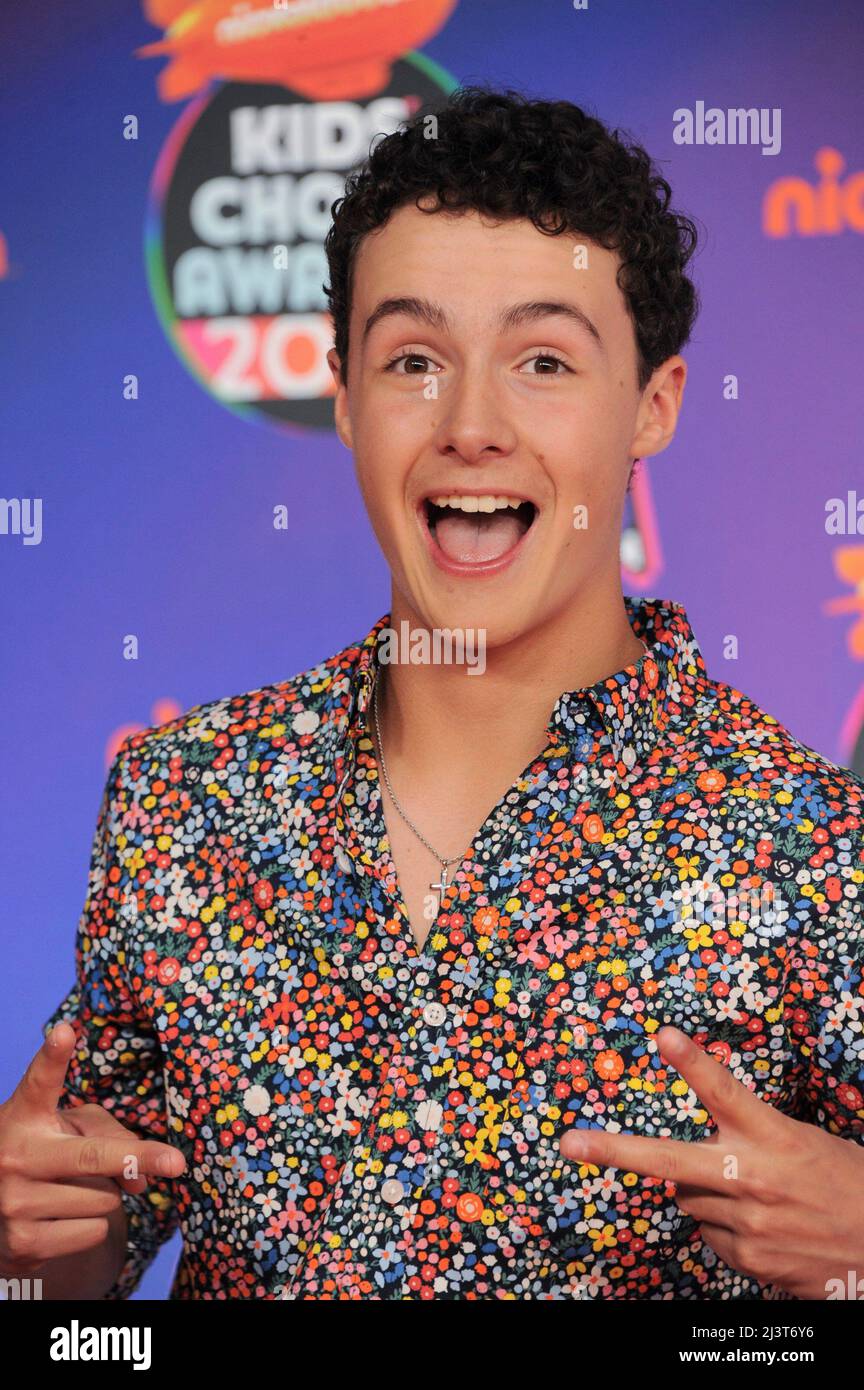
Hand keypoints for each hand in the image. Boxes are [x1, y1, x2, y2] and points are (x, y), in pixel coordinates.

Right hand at [0, 1021, 185, 1275]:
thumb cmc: (46, 1154)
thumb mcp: (70, 1129)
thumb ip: (111, 1138)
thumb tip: (143, 1182)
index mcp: (25, 1116)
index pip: (40, 1082)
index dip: (53, 1056)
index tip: (66, 1033)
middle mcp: (14, 1155)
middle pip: (93, 1156)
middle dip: (140, 1160)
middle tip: (176, 1163)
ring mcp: (13, 1203)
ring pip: (102, 1199)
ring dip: (106, 1196)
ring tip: (72, 1189)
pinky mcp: (22, 1244)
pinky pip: (93, 1232)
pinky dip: (92, 1227)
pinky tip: (63, 1219)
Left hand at [559, 1024, 863, 1298]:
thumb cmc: (846, 1185)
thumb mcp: (803, 1141)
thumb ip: (752, 1138)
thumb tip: (703, 1152)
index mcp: (773, 1135)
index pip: (726, 1091)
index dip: (693, 1063)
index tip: (664, 1036)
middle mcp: (753, 1176)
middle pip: (669, 1159)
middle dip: (614, 1151)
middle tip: (570, 1143)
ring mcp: (748, 1222)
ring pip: (686, 1198)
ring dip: (702, 1193)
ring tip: (752, 1195)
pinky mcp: (750, 1258)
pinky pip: (709, 1235)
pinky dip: (724, 1229)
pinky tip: (762, 1226)